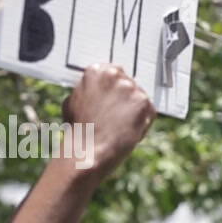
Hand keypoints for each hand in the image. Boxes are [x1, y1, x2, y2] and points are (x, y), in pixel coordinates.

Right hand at [60, 64, 155, 180]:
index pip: (112, 74)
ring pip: (138, 98)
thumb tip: (94, 90)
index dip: (111, 91)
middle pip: (127, 84)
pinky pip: (149, 111)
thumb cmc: (78, 130)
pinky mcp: (144, 102)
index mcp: (95, 71)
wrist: (88, 151)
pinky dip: (143, 122)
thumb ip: (87, 90)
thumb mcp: (72, 101)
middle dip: (123, 99)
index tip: (109, 101)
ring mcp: (131, 87)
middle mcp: (114, 74)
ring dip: (133, 111)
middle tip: (114, 116)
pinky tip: (128, 131)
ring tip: (119, 127)